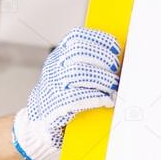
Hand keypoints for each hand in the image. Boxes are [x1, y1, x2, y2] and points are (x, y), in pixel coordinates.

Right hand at [12, 26, 121, 159]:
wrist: (39, 122)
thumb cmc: (62, 96)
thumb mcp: (69, 74)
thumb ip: (87, 64)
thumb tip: (121, 62)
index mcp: (58, 56)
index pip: (77, 37)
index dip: (99, 40)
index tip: (116, 49)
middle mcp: (53, 68)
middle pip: (79, 52)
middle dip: (103, 60)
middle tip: (116, 72)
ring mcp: (52, 86)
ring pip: (77, 73)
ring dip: (102, 80)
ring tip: (113, 88)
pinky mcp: (54, 106)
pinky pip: (76, 98)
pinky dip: (96, 98)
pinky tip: (107, 100)